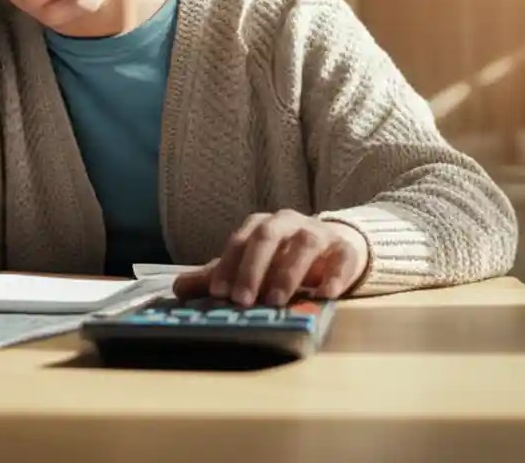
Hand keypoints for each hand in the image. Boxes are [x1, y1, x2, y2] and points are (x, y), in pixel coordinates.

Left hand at [172, 210, 368, 305]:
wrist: (334, 249)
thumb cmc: (283, 259)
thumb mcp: (248, 267)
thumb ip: (216, 277)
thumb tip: (178, 289)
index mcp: (260, 226)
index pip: (239, 241)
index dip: (227, 266)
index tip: (219, 293)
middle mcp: (287, 224)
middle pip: (267, 237)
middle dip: (253, 268)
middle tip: (243, 300)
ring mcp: (318, 234)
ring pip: (304, 244)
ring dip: (289, 272)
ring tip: (277, 300)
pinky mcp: (345, 250)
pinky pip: (342, 258)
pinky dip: (334, 275)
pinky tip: (324, 295)